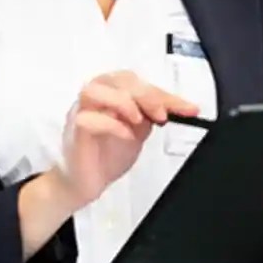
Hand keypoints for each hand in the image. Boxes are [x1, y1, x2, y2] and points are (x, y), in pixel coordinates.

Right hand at [50, 71, 198, 208]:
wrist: (86, 182)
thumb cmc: (108, 153)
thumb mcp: (139, 130)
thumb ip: (151, 115)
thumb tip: (176, 108)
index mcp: (110, 92)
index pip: (137, 82)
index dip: (164, 94)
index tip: (188, 109)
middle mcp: (94, 98)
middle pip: (117, 80)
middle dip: (146, 95)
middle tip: (162, 114)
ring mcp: (80, 113)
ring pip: (94, 90)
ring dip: (122, 102)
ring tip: (140, 121)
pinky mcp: (74, 133)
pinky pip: (87, 120)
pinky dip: (111, 125)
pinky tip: (127, 136)